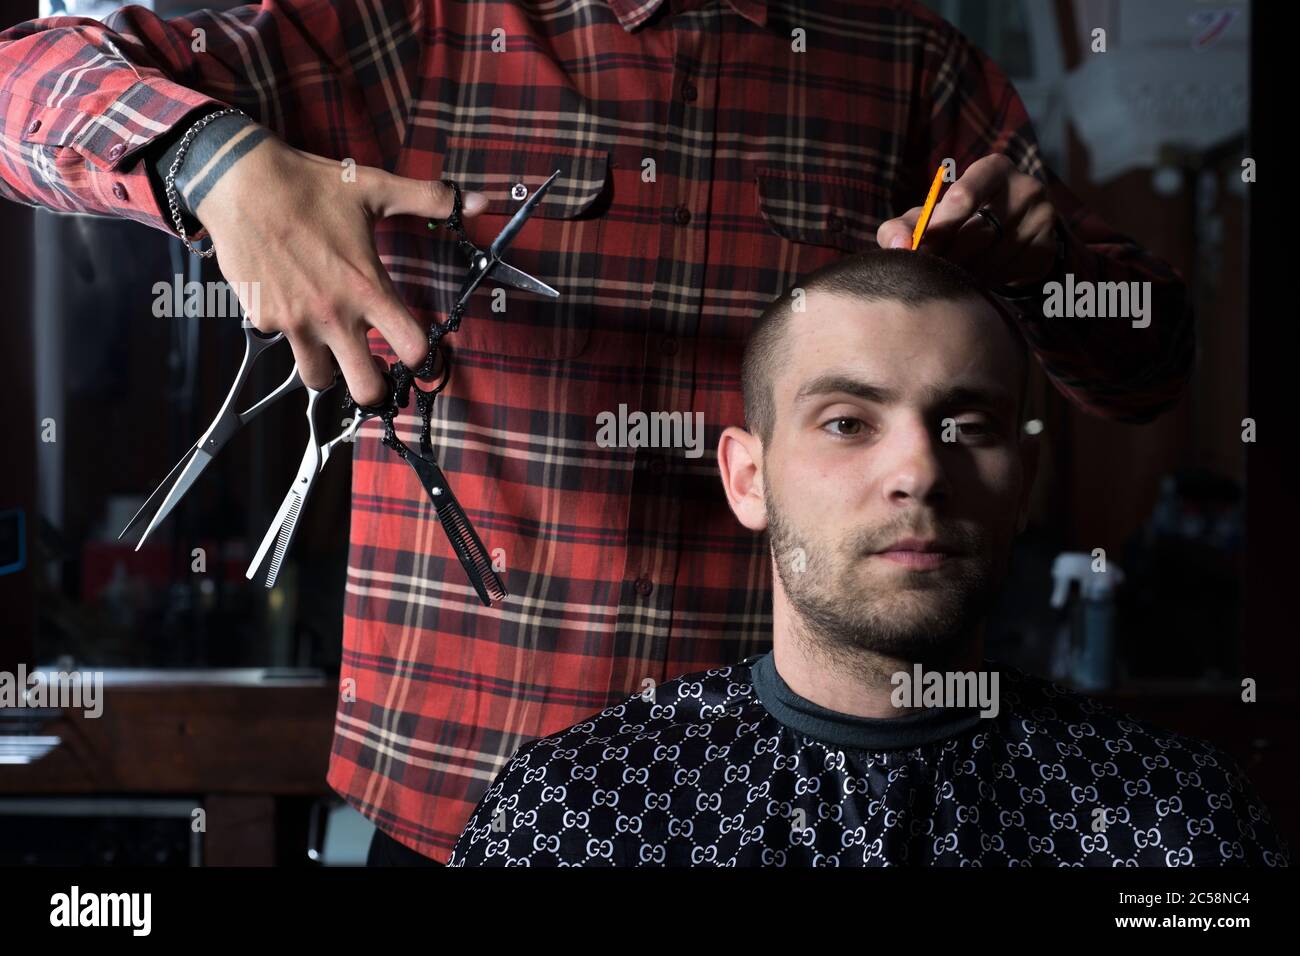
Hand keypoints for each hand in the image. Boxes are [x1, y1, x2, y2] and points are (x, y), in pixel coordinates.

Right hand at [190, 128, 487, 405]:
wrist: (241, 181)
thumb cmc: (311, 185)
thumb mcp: (376, 189)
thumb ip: (430, 200)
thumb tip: (481, 201)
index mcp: (368, 289)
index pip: (411, 350)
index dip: (421, 358)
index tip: (417, 354)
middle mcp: (334, 314)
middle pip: (367, 389)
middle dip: (376, 388)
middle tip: (375, 371)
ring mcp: (296, 322)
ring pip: (319, 379)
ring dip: (330, 369)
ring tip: (334, 348)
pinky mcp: (263, 319)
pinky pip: (283, 344)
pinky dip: (291, 336)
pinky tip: (293, 309)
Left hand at [876, 154, 1058, 287]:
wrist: (1003, 236)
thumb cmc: (954, 222)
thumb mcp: (927, 218)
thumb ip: (903, 227)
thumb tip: (897, 245)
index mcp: (993, 169)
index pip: (968, 190)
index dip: (945, 221)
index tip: (925, 246)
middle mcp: (1025, 187)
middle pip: (978, 233)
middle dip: (948, 258)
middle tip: (929, 273)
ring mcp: (1042, 218)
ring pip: (993, 258)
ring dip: (965, 275)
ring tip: (949, 279)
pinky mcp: (1047, 248)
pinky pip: (1010, 273)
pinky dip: (987, 283)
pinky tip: (974, 283)